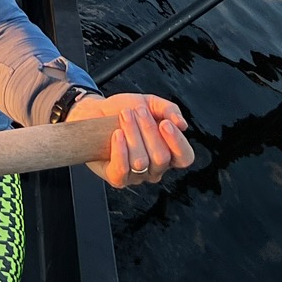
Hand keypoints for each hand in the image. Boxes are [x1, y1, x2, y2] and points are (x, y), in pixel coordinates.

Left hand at [65, 91, 192, 188]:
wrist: (97, 112)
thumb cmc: (125, 110)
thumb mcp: (150, 103)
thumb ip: (169, 110)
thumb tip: (182, 124)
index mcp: (169, 152)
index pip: (185, 157)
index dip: (177, 142)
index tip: (164, 123)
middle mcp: (155, 168)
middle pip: (162, 157)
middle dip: (148, 129)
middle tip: (138, 111)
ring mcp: (137, 176)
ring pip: (141, 162)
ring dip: (132, 133)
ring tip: (124, 116)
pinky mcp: (117, 178)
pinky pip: (122, 170)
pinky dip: (119, 150)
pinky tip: (117, 134)